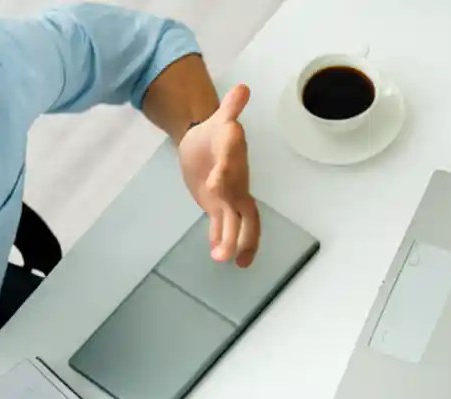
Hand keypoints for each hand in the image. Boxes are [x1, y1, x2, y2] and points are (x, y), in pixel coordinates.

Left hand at [178, 84, 260, 267]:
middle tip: (227, 248)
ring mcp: (230, 198)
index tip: (213, 184)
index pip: (233, 167)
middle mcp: (238, 183)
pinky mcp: (219, 207)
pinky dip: (220, 239)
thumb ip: (230, 107)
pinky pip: (223, 227)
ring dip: (229, 241)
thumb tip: (243, 88)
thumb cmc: (215, 131)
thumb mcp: (220, 118)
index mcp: (235, 159)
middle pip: (244, 210)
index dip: (225, 174)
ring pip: (236, 224)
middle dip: (238, 230)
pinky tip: (217, 255)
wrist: (206, 143)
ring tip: (220, 258)